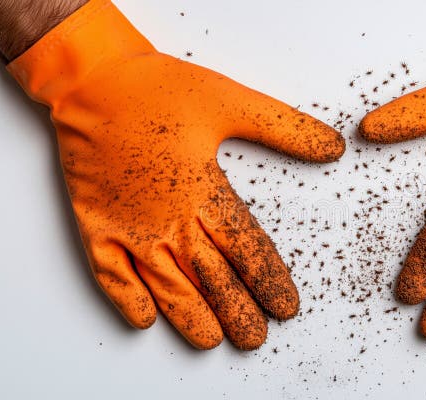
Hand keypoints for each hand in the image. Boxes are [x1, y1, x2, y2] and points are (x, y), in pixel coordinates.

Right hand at [7, 0, 343, 348]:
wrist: (93, 81)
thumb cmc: (160, 89)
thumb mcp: (232, 101)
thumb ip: (285, 129)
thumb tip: (332, 149)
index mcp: (206, 193)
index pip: (249, 251)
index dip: (270, 282)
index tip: (286, 307)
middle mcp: (170, 220)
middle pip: (213, 280)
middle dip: (238, 313)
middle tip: (256, 338)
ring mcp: (130, 229)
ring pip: (167, 287)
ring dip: (191, 317)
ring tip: (212, 341)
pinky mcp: (95, 227)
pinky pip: (111, 275)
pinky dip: (128, 300)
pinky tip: (145, 319)